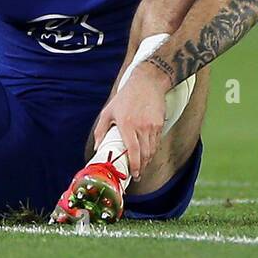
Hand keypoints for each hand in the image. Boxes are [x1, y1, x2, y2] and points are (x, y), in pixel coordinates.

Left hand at [92, 63, 167, 179]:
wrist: (147, 82)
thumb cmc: (126, 97)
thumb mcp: (109, 111)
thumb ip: (100, 130)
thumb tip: (98, 148)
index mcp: (127, 124)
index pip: (133, 151)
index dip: (134, 166)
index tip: (134, 174)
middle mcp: (141, 127)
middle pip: (145, 154)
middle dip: (141, 167)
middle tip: (137, 174)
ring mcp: (152, 126)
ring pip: (152, 150)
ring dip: (147, 160)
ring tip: (141, 165)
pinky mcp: (159, 124)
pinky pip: (157, 142)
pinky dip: (152, 150)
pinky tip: (147, 152)